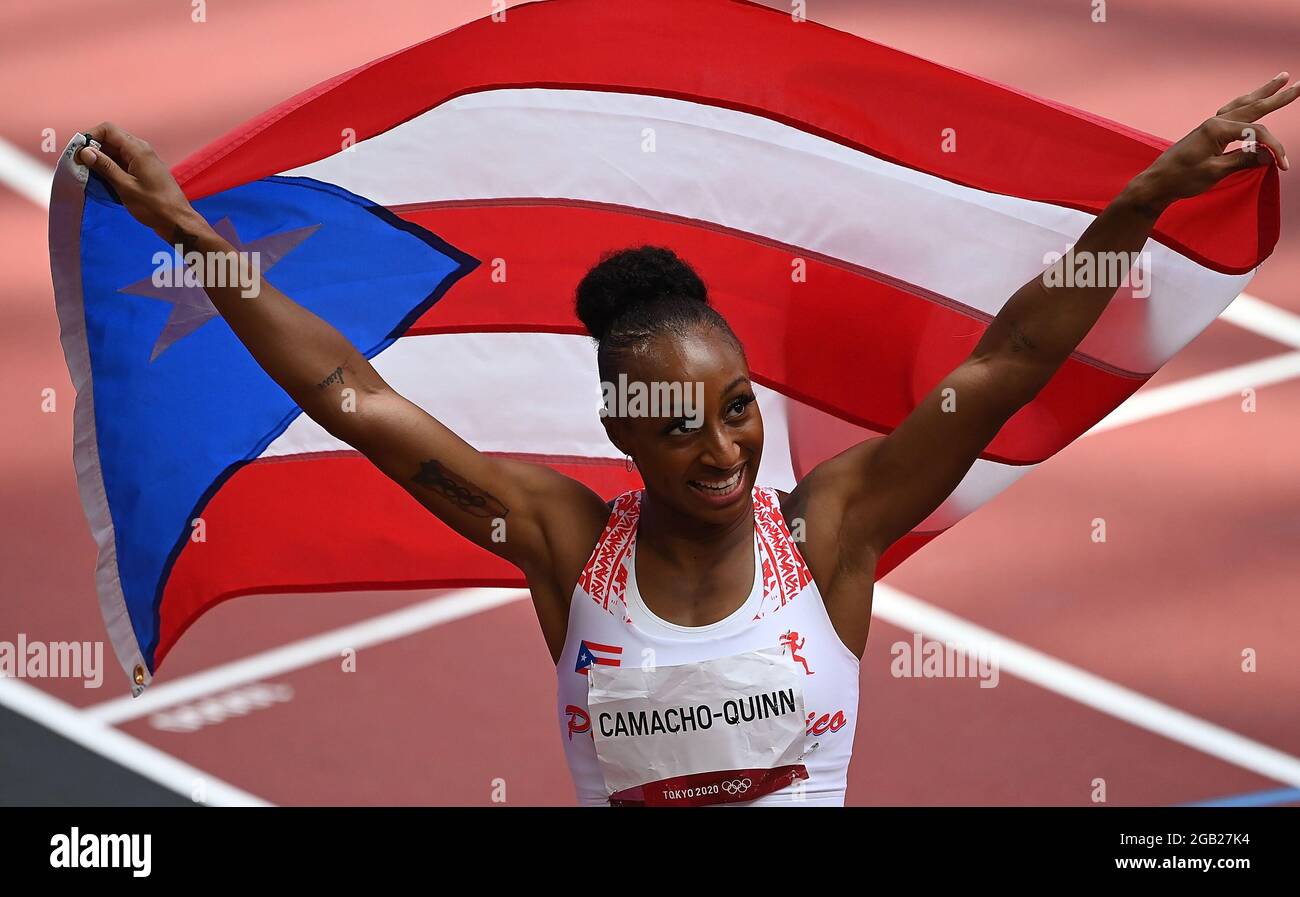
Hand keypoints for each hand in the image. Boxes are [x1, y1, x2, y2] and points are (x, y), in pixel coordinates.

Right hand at [76, 122, 205, 243]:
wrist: (177, 221)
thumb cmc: (154, 206)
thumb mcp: (125, 186)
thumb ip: (105, 167)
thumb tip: (85, 151)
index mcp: (138, 149)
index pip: (108, 130)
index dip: (90, 136)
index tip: (78, 152)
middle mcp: (141, 150)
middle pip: (110, 139)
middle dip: (93, 149)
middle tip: (79, 165)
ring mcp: (143, 160)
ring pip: (115, 152)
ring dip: (100, 160)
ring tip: (88, 174)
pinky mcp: (143, 171)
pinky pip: (122, 162)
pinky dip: (110, 168)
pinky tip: (102, 180)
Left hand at [1130, 73, 1297, 210]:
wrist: (1157, 183)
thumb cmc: (1181, 179)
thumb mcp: (1214, 172)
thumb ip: (1243, 161)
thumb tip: (1269, 156)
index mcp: (1216, 129)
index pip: (1256, 133)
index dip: (1274, 148)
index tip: (1284, 165)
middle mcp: (1214, 122)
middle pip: (1253, 106)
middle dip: (1277, 96)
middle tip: (1299, 83)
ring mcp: (1210, 125)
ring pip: (1243, 104)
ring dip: (1263, 92)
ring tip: (1281, 78)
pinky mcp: (1207, 132)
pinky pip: (1232, 111)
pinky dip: (1245, 104)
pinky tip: (1250, 100)